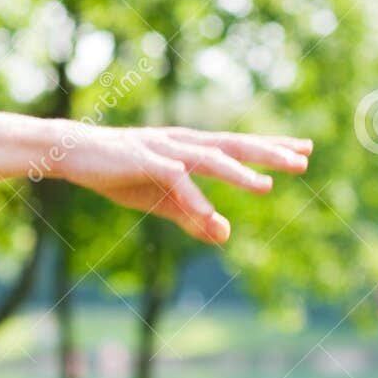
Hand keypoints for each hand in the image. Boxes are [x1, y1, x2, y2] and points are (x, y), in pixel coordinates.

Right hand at [56, 127, 311, 243]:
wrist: (73, 153)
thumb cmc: (117, 172)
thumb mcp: (160, 200)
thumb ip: (192, 217)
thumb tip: (225, 235)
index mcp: (189, 147)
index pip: (238, 145)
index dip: (271, 147)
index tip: (304, 149)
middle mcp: (183, 142)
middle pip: (234, 145)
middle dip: (269, 152)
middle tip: (305, 157)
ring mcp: (165, 149)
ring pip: (210, 158)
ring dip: (239, 172)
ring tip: (267, 186)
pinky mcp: (145, 161)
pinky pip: (175, 180)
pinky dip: (194, 198)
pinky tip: (211, 216)